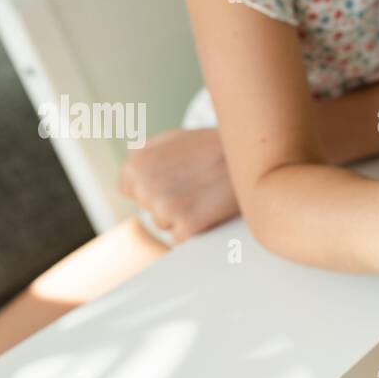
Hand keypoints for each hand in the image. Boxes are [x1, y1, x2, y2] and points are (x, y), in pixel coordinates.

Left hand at [118, 128, 239, 242]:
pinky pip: (182, 238)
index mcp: (137, 165)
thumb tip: (129, 171)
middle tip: (195, 186)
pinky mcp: (187, 225)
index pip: (129, 191)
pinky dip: (196, 230)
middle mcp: (145, 187)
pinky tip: (209, 210)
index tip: (176, 179)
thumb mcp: (172, 139)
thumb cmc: (213, 146)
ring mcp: (165, 208)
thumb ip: (145, 154)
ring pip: (164, 225)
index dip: (154, 187)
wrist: (250, 156)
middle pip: (148, 209)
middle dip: (168, 202)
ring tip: (204, 195)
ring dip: (182, 216)